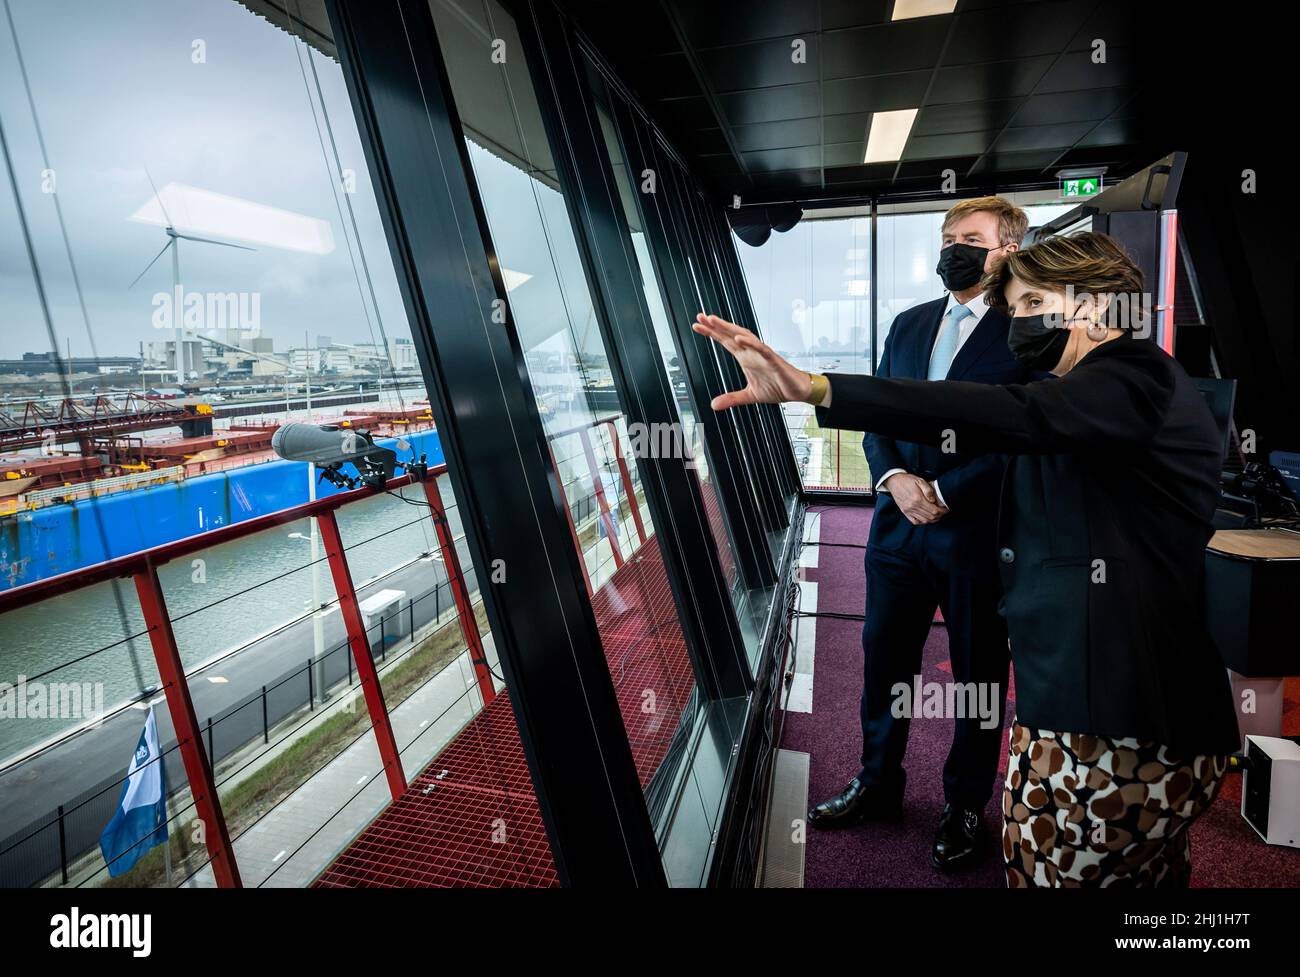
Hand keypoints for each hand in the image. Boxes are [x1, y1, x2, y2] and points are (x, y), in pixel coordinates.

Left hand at [691, 313, 811, 408]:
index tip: (697, 325)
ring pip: (744, 336)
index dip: (711, 333)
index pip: (725, 341)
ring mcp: (762, 354)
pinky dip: (750, 342)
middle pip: (731, 335)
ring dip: (729, 328)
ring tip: (714, 321)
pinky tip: (739, 338)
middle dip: (715, 326)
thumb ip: (732, 399)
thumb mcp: (749, 396)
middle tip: (700, 316)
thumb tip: (714, 405)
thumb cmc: (777, 387)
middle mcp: (751, 352)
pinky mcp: (773, 359)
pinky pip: (761, 348)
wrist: (796, 391)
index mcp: (745, 357)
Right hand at [884, 472, 947, 524]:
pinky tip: (927, 518)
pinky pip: (915, 521)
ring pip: (924, 520)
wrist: (894, 481)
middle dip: (940, 516)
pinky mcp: (905, 512)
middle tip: (944, 512)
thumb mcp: (920, 481)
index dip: (943, 511)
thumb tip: (933, 501)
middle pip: (931, 517)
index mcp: (918, 499)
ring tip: (937, 515)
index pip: (934, 510)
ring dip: (933, 519)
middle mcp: (913, 506)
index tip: (946, 509)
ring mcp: (908, 510)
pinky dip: (923, 521)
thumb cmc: (908, 480)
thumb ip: (928, 490)